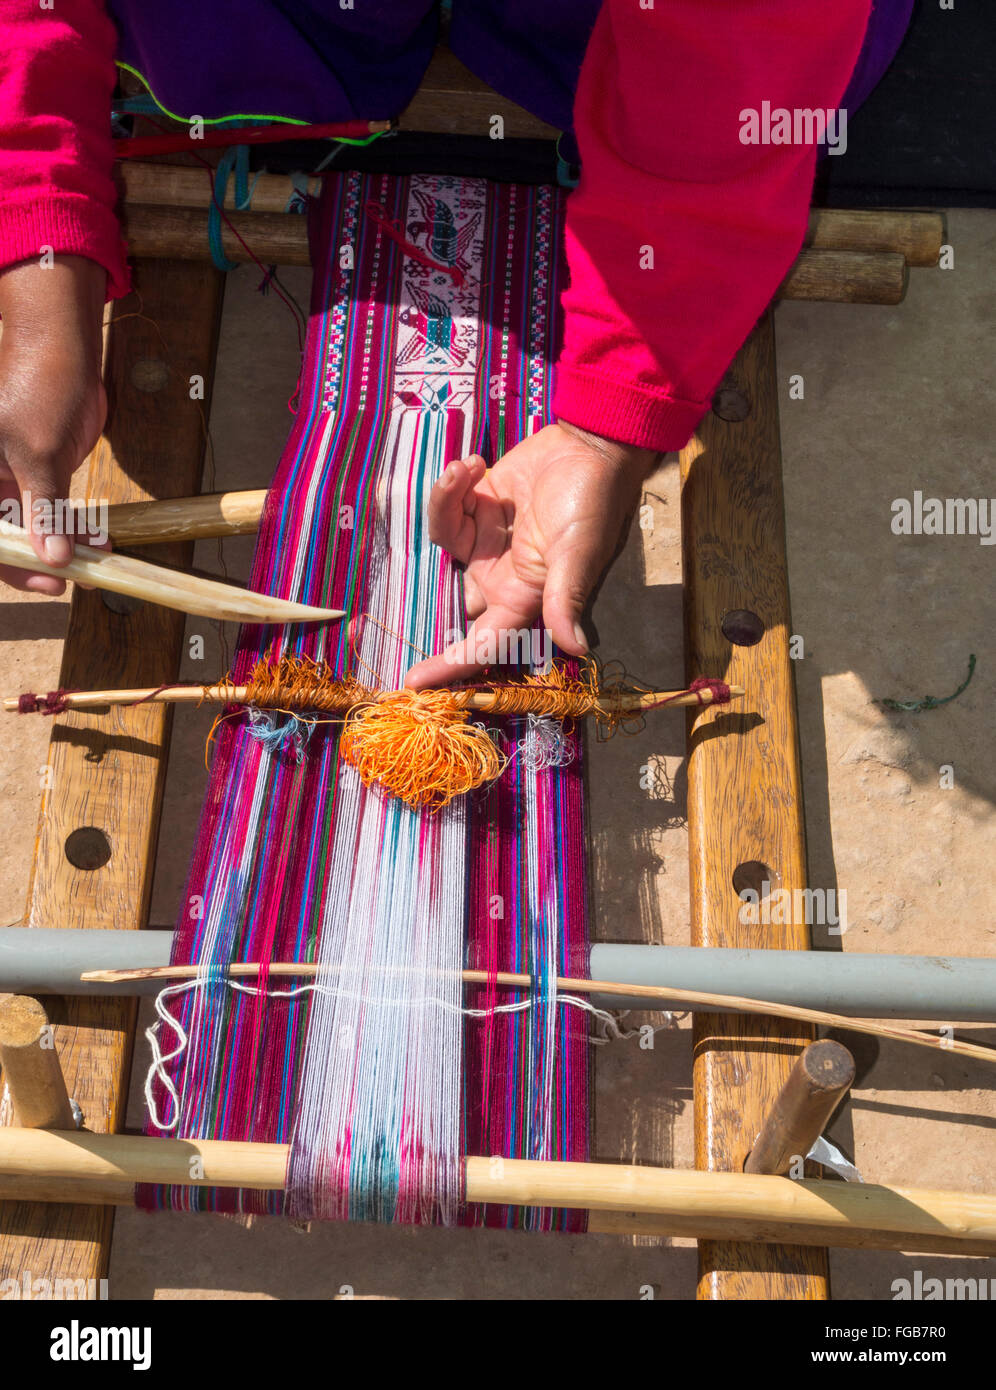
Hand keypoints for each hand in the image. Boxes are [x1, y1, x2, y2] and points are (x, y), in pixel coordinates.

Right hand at [0, 255, 106, 594]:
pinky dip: (77, 526)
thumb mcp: (38, 454)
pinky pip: (56, 511)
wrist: (63, 351)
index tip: (50, 582)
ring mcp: (15, 481)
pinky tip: (101, 538)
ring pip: (37, 528)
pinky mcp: (42, 474)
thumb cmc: (37, 387)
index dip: (15, 566)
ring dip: (68, 544)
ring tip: (99, 556)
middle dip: (45, 558)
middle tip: (80, 574)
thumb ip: (43, 509)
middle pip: (10, 538)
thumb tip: (51, 558)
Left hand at [405, 421, 656, 686]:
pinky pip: (446, 508)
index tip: (412, 683)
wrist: (590, 447)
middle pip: (449, 601)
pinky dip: (451, 485)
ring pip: (441, 541)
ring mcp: (485, 543)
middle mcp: (499, 576)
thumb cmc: (592, 503)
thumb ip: (566, 598)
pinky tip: (475, 463)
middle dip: (423, 594)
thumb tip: (576, 648)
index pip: (482, 643)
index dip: (449, 666)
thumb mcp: (578, 553)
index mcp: (522, 597)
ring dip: (445, 503)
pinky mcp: (477, 508)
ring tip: (468, 469)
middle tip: (376, 607)